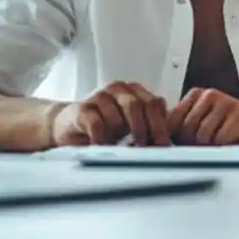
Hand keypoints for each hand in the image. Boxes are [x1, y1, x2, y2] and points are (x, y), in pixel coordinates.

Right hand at [50, 81, 169, 146]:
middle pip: (138, 106)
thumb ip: (149, 123)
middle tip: (145, 148)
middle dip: (144, 130)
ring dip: (120, 136)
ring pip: (118, 116)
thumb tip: (170, 136)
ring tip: (120, 149)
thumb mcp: (130, 124)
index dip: (160, 125)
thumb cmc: (104, 125)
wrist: (67, 125)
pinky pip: (97, 124)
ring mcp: (99, 97)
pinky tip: (104, 147)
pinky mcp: (82, 108)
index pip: (154, 103)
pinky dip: (103, 139)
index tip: (163, 145)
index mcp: (133, 90)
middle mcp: (118, 89)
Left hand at [167, 88, 238, 144]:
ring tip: (218, 143)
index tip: (181, 145)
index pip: (172, 120)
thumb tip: (157, 139)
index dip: (174, 137)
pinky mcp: (238, 116)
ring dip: (209, 146)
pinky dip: (222, 146)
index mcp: (195, 96)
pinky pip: (219, 139)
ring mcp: (225, 103)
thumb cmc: (226, 127)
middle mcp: (209, 95)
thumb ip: (180, 126)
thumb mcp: (199, 123)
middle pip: (186, 129)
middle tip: (205, 146)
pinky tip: (229, 141)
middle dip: (192, 144)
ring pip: (202, 136)